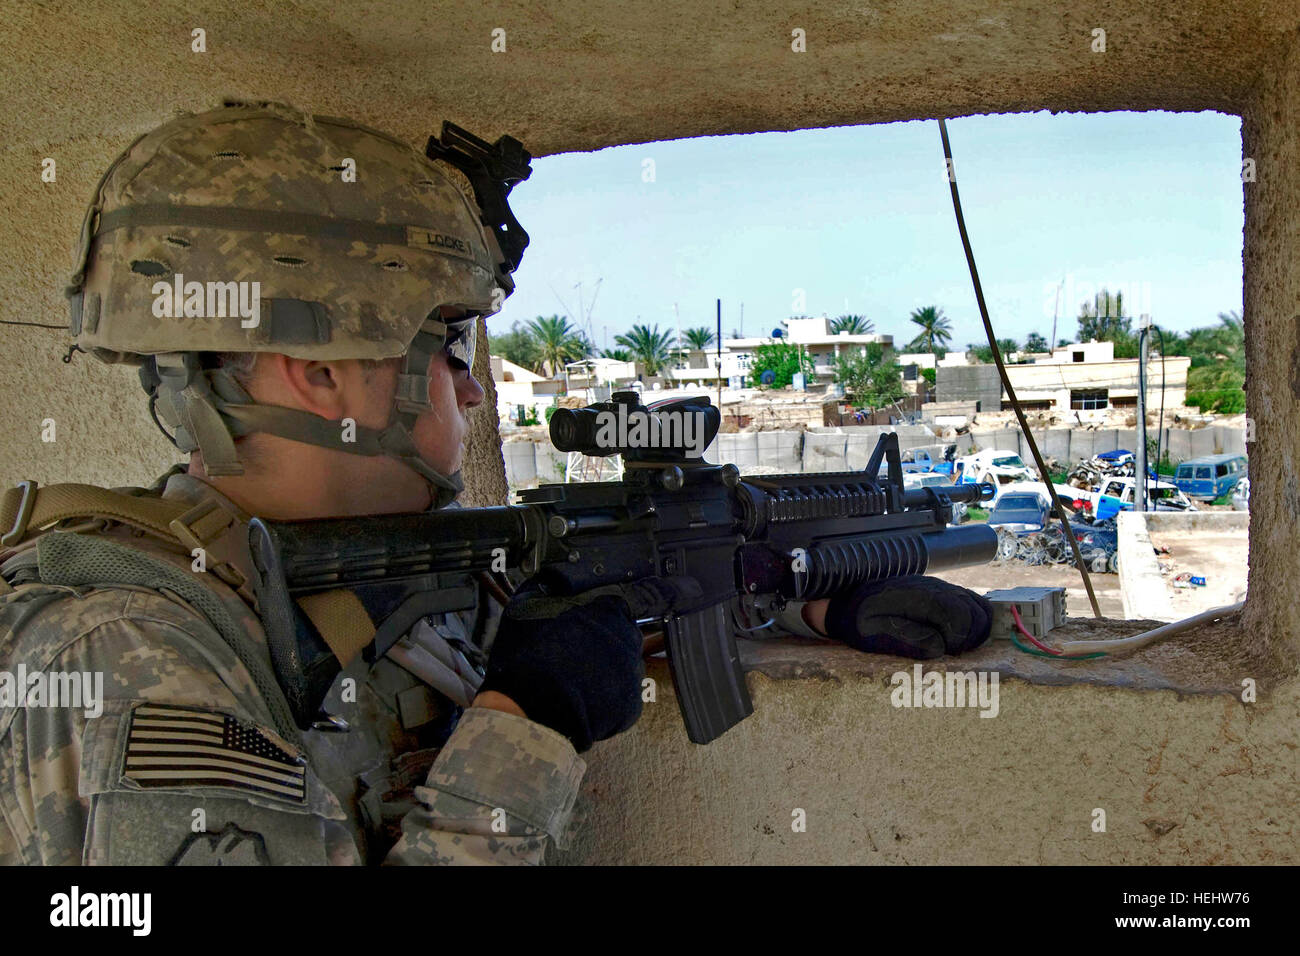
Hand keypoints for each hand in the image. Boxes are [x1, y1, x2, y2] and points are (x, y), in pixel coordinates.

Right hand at [477, 589, 646, 752]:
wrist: (530, 710)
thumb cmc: (528, 656)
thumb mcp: (528, 604)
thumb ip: (549, 585)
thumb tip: (555, 577)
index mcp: (609, 609)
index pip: (625, 599)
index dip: (612, 606)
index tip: (608, 612)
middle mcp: (628, 637)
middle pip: (623, 632)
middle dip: (604, 638)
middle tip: (575, 649)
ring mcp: (632, 673)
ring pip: (622, 665)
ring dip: (605, 668)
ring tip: (574, 677)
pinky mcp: (630, 705)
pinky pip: (621, 696)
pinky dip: (606, 697)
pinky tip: (581, 696)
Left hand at [822, 575, 992, 658]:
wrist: (849, 602)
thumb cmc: (859, 623)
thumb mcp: (872, 636)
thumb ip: (906, 641)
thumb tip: (939, 647)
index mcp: (916, 597)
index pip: (958, 613)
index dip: (960, 638)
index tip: (947, 652)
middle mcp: (932, 587)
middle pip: (975, 611)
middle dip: (970, 637)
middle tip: (952, 652)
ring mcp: (940, 588)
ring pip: (978, 607)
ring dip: (975, 631)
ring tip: (955, 646)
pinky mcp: (943, 593)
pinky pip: (973, 604)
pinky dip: (974, 622)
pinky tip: (957, 636)